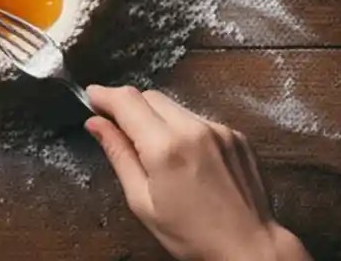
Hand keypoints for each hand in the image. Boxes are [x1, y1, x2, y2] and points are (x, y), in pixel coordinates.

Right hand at [85, 86, 309, 260]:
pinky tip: (185, 158)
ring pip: (175, 107)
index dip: (104, 95)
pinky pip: (198, 119)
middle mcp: (194, 128)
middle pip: (150, 97)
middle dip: (129, 106)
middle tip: (117, 126)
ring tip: (155, 150)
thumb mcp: (143, 202)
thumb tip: (96, 124)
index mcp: (166, 147)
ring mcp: (219, 129)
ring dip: (156, 118)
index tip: (91, 96)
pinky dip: (183, 129)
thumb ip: (119, 156)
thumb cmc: (191, 235)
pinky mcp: (236, 135)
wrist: (248, 247)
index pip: (127, 101)